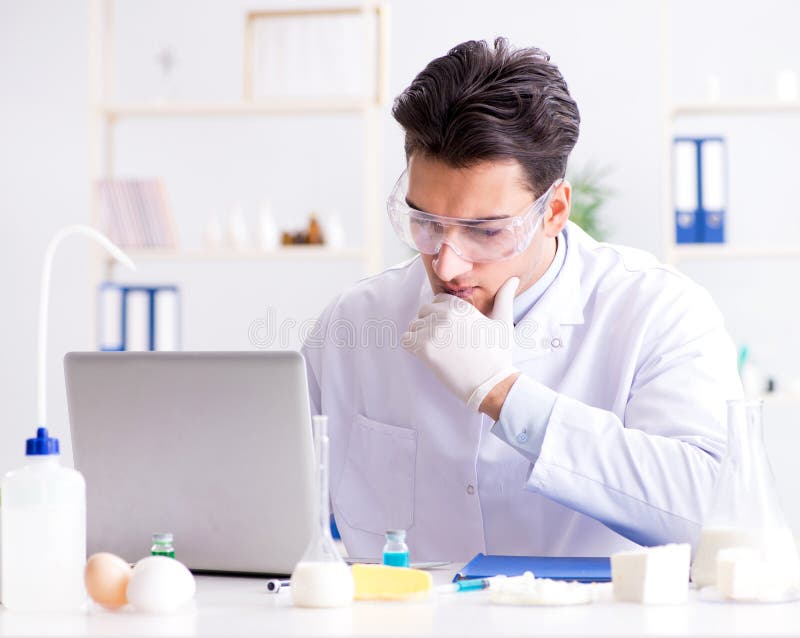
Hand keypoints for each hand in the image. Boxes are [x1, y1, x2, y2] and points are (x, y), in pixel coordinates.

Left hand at [402, 277, 519, 410]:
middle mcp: (446, 315)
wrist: (491, 383)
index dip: (441, 313)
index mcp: (462, 307)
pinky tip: (428, 356)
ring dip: (420, 336)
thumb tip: (513, 279)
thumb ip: (504, 298)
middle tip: (443, 342)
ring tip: (438, 350)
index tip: (450, 329)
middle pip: (423, 311)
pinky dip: (412, 348)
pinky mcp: (425, 348)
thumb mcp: (503, 323)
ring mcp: (434, 331)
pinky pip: (406, 340)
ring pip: (413, 326)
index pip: (438, 299)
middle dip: (429, 324)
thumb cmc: (498, 355)